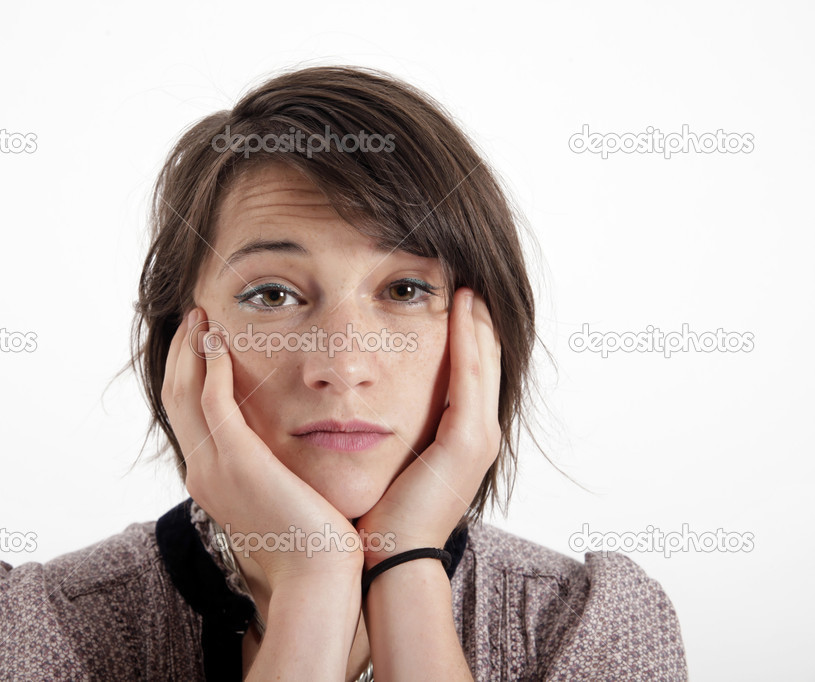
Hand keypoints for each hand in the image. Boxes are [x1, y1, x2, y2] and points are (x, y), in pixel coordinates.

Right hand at [161, 307, 364, 588]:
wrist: (318, 574)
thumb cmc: (311, 540)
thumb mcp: (279, 497)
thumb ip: (270, 469)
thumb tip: (280, 451)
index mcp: (210, 480)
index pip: (186, 415)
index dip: (187, 374)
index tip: (199, 342)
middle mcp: (202, 471)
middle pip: (176, 398)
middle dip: (182, 354)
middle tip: (193, 317)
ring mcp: (214, 466)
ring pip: (185, 393)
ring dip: (191, 350)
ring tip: (200, 317)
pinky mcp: (237, 459)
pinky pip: (212, 400)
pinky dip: (210, 366)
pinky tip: (218, 341)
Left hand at [355, 287, 501, 567]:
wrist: (390, 557)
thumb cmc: (381, 513)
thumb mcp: (388, 462)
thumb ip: (387, 430)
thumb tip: (357, 405)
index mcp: (461, 438)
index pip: (468, 373)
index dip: (463, 335)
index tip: (449, 297)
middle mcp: (479, 433)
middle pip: (484, 361)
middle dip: (475, 320)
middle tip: (466, 279)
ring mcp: (479, 437)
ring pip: (483, 362)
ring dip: (476, 321)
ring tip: (466, 284)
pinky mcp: (468, 441)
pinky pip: (470, 377)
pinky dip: (468, 341)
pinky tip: (460, 308)